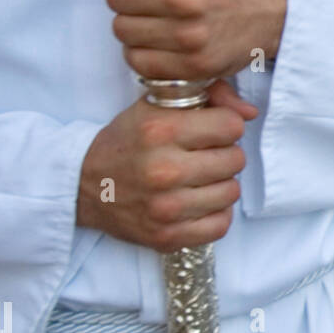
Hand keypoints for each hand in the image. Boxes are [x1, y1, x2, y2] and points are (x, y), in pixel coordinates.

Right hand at [76, 80, 258, 251]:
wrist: (83, 186)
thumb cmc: (128, 141)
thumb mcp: (158, 106)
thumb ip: (209, 96)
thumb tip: (250, 113)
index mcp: (160, 131)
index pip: (232, 126)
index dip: (225, 125)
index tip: (209, 130)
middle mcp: (163, 170)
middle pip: (236, 160)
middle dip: (223, 154)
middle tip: (202, 155)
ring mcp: (165, 208)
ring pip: (232, 192)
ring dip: (220, 184)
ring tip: (198, 179)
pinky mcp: (167, 236)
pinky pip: (220, 225)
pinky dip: (213, 214)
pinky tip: (196, 202)